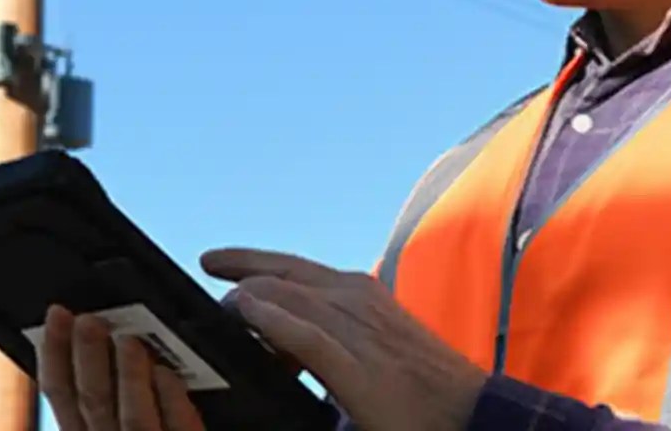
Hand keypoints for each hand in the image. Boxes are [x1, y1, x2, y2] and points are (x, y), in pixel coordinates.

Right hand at [36, 305, 204, 430]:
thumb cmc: (155, 428)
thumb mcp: (118, 425)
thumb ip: (107, 399)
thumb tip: (100, 337)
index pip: (63, 398)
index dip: (54, 355)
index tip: (57, 313)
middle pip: (92, 405)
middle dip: (86, 359)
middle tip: (89, 318)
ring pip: (132, 421)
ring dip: (129, 377)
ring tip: (129, 340)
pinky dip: (171, 400)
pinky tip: (168, 373)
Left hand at [201, 248, 487, 430]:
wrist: (469, 410)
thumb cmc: (424, 384)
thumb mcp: (375, 344)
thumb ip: (334, 335)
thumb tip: (291, 345)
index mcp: (360, 292)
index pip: (293, 266)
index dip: (250, 260)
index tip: (213, 261)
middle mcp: (355, 299)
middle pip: (280, 275)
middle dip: (237, 274)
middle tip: (202, 284)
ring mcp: (357, 329)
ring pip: (286, 299)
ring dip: (245, 302)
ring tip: (214, 314)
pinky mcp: (357, 368)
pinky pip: (308, 337)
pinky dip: (274, 323)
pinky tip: (247, 314)